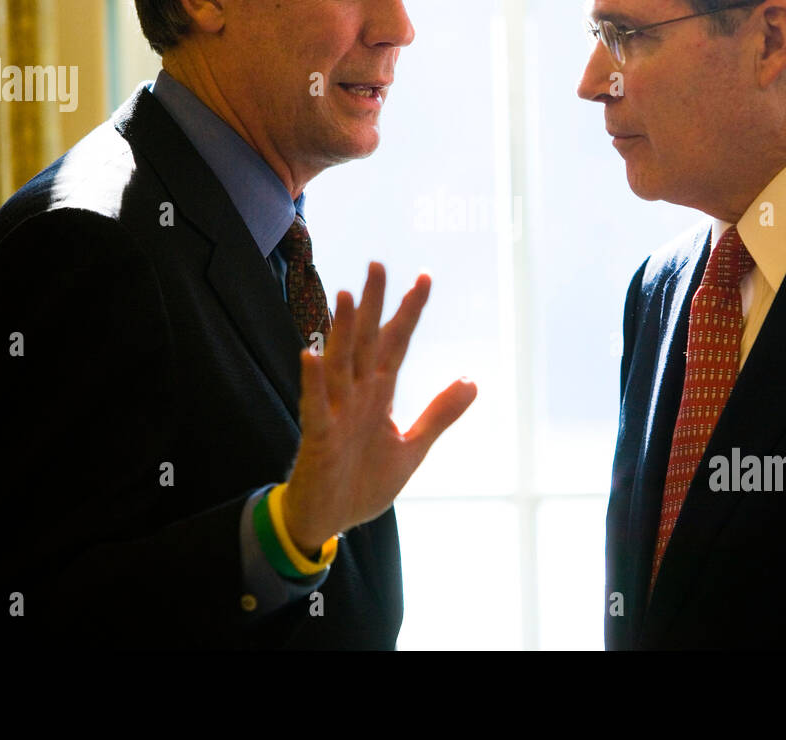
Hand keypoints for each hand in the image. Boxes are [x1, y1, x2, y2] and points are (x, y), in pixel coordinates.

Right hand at [281, 263, 476, 553]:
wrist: (329, 521)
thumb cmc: (363, 481)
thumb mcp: (412, 447)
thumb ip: (439, 413)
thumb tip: (473, 380)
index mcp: (378, 394)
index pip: (395, 344)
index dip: (410, 312)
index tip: (424, 278)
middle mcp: (355, 396)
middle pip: (366, 342)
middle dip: (374, 305)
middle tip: (379, 265)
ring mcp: (336, 414)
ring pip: (340, 364)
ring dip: (342, 332)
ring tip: (347, 296)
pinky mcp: (319, 437)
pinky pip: (315, 406)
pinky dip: (314, 381)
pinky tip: (312, 355)